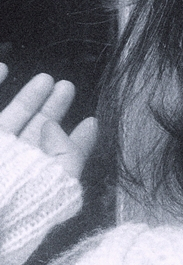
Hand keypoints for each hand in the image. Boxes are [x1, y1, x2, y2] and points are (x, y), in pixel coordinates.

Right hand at [0, 63, 97, 178]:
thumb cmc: (24, 196)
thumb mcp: (56, 179)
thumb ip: (68, 154)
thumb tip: (57, 127)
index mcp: (40, 179)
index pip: (63, 158)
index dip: (78, 139)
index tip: (92, 121)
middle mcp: (19, 164)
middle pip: (38, 132)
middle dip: (53, 109)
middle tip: (68, 86)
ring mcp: (1, 151)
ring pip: (13, 118)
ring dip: (29, 98)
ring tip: (48, 79)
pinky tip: (4, 68)